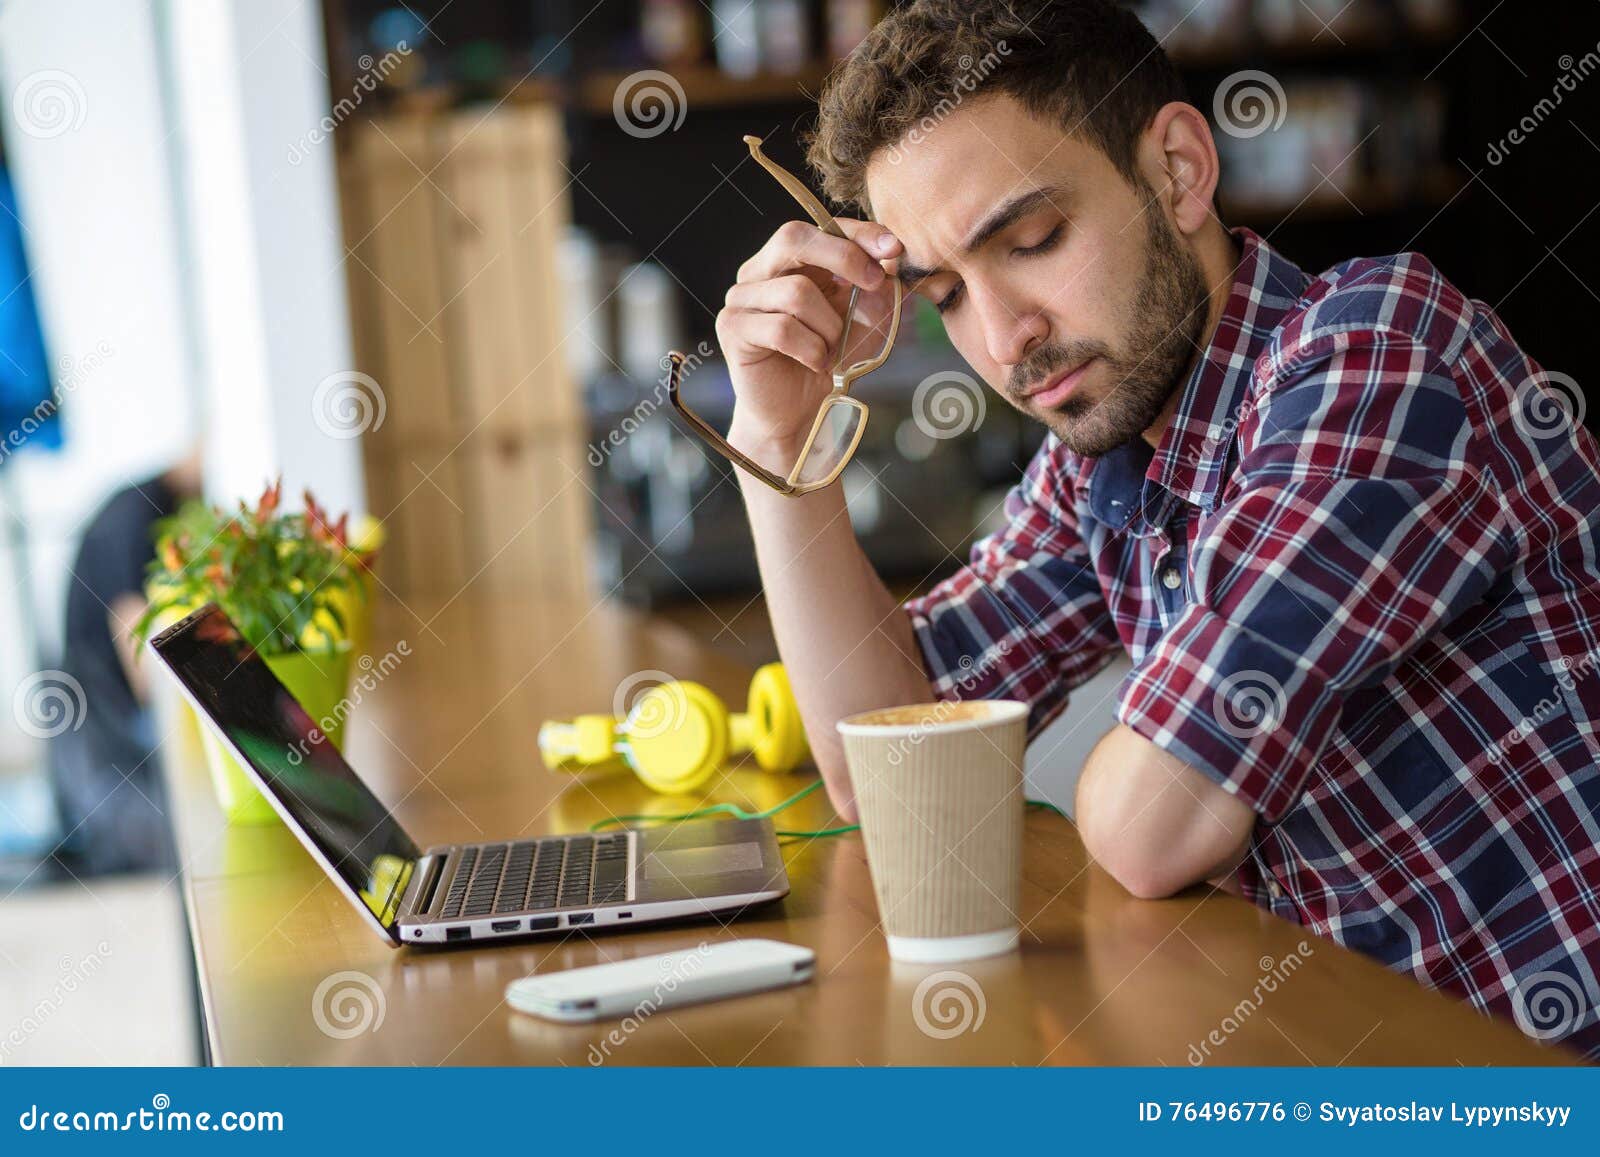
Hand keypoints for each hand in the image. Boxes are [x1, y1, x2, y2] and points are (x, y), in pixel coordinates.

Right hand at [717, 218, 901, 450]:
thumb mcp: (860, 322)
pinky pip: (781, 328)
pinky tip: (814, 362)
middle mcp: (760, 271)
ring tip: (831, 350)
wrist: (794, 412)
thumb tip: (890, 267)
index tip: (895, 248)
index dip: (859, 233)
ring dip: (829, 326)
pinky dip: (810, 348)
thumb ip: (874, 293)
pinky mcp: (732, 327)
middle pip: (795, 238)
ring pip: (796, 291)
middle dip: (844, 258)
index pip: (822, 228)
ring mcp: (741, 297)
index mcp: (790, 261)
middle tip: (874, 284)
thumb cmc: (825, 361)